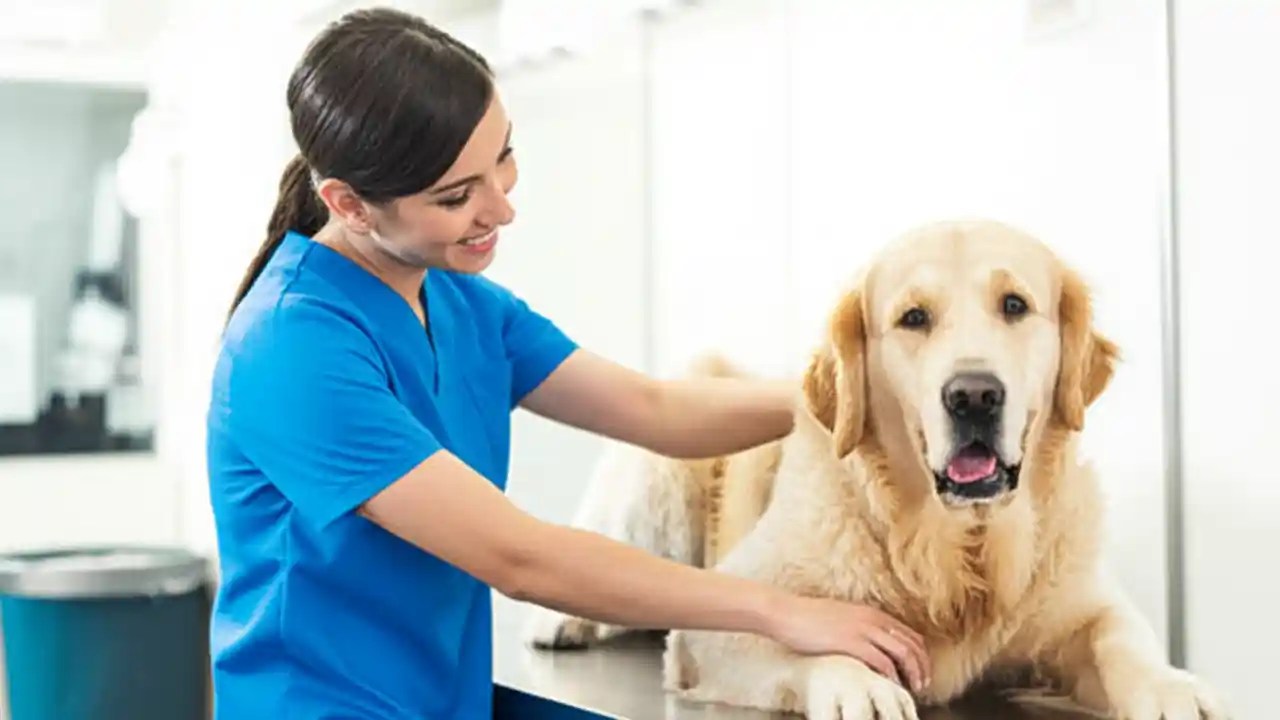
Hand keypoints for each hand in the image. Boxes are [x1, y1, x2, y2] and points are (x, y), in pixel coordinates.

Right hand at [766, 594, 930, 693]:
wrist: (785, 612)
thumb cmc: (807, 617)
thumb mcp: (842, 617)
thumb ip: (859, 627)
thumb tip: (869, 643)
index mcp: (871, 613)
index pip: (909, 633)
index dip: (921, 655)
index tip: (921, 671)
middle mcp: (872, 619)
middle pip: (911, 644)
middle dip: (922, 666)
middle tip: (923, 685)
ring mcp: (862, 629)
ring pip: (902, 652)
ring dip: (912, 672)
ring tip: (913, 688)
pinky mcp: (850, 642)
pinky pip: (881, 661)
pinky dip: (891, 675)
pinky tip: (891, 685)